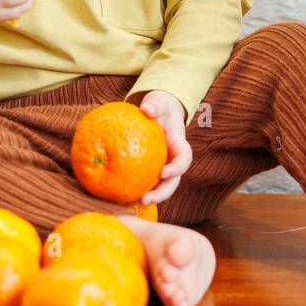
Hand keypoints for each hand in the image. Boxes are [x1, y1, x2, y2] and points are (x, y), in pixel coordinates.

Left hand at [130, 90, 190, 205]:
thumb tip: (147, 110)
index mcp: (179, 145)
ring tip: (133, 203)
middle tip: (146, 199)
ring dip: (150, 197)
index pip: (184, 159)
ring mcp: (163, 166)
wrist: (157, 111)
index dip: (177, 168)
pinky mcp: (150, 170)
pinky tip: (122, 198)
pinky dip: (137, 190)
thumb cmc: (159, 106)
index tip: (164, 173)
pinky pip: (146, 182)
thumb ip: (155, 104)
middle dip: (162, 193)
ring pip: (161, 187)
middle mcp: (173, 160)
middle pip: (173, 181)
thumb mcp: (159, 101)